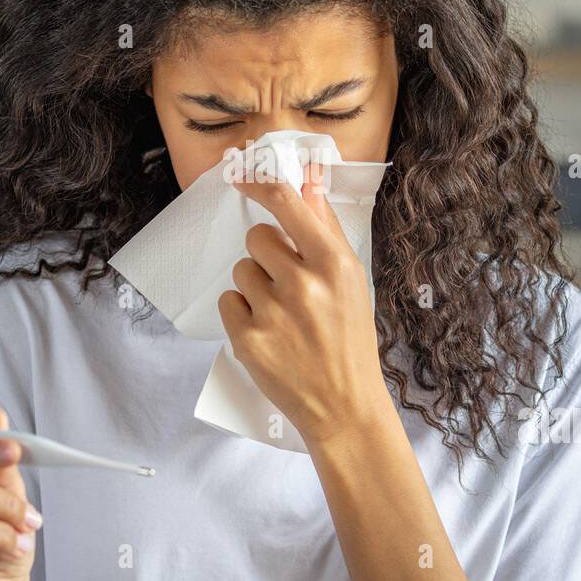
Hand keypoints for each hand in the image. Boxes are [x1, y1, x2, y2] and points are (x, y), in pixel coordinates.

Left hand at [218, 159, 395, 448]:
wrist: (344, 406)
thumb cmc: (350, 339)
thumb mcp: (351, 280)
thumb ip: (326, 229)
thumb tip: (309, 180)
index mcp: (334, 263)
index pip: (286, 202)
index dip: (259, 182)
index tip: (242, 174)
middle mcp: (303, 283)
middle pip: (258, 237)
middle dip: (268, 255)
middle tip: (289, 285)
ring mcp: (273, 312)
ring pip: (241, 270)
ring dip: (255, 286)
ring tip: (282, 314)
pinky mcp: (248, 340)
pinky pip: (228, 302)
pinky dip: (242, 315)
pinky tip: (269, 333)